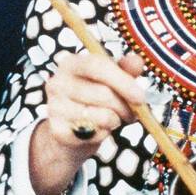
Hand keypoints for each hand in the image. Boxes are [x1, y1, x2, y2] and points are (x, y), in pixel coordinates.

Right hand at [27, 51, 145, 194]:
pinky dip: (104, 133)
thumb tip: (137, 61)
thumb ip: (125, 70)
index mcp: (71, 64)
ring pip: (101, 116)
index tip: (140, 96)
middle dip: (125, 106)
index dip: (122, 80)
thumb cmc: (94, 101)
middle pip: (102, 93)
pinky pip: (95, 133)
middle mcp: (58, 83)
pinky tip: (99, 129)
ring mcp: (55, 107)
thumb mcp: (110, 81)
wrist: (71, 132)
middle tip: (133, 112)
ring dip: (116, 120)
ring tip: (114, 118)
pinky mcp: (58, 131)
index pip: (96, 65)